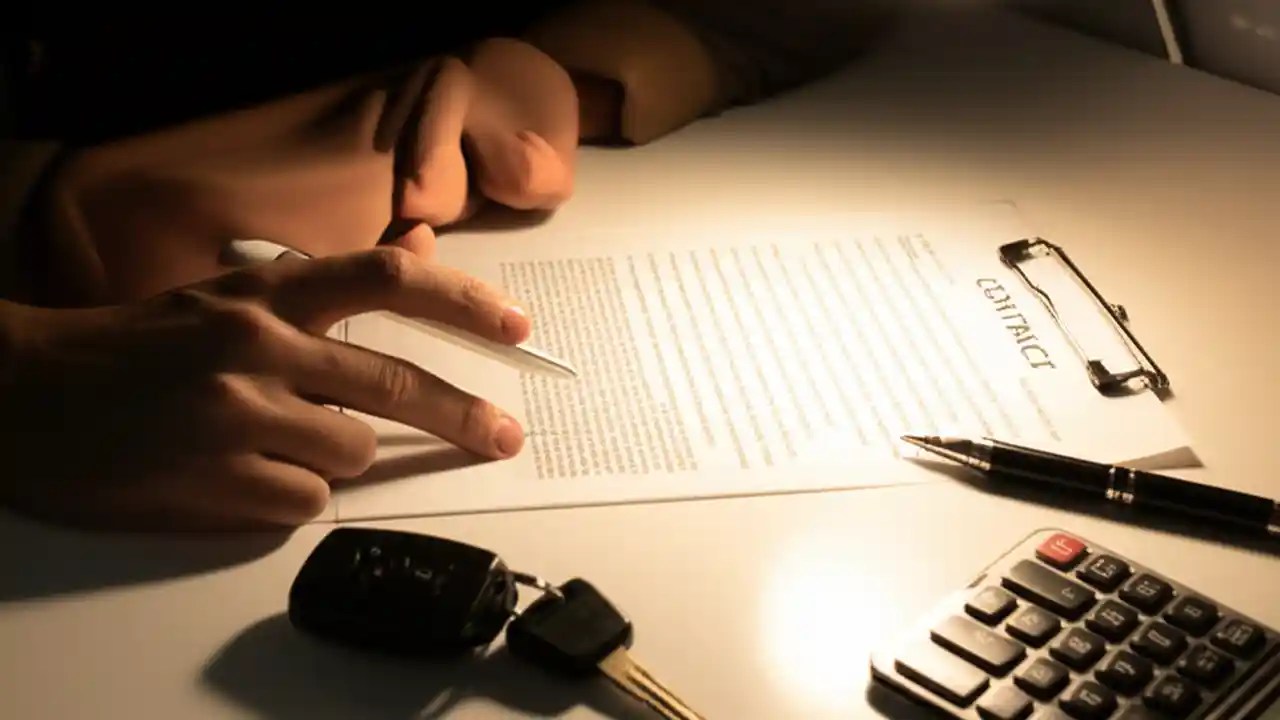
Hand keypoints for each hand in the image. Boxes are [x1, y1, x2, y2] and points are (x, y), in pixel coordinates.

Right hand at [0, 246, 528, 530]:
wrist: (28, 396)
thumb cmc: (135, 346)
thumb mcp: (231, 294)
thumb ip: (326, 283)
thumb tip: (420, 251)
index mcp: (264, 294)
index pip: (388, 281)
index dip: (463, 304)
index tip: (514, 328)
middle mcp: (258, 347)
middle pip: (395, 383)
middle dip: (463, 415)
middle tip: (503, 436)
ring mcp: (239, 417)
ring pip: (351, 452)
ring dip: (339, 455)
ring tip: (282, 440)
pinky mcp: (221, 483)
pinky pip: (306, 499)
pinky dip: (296, 491)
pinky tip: (249, 474)